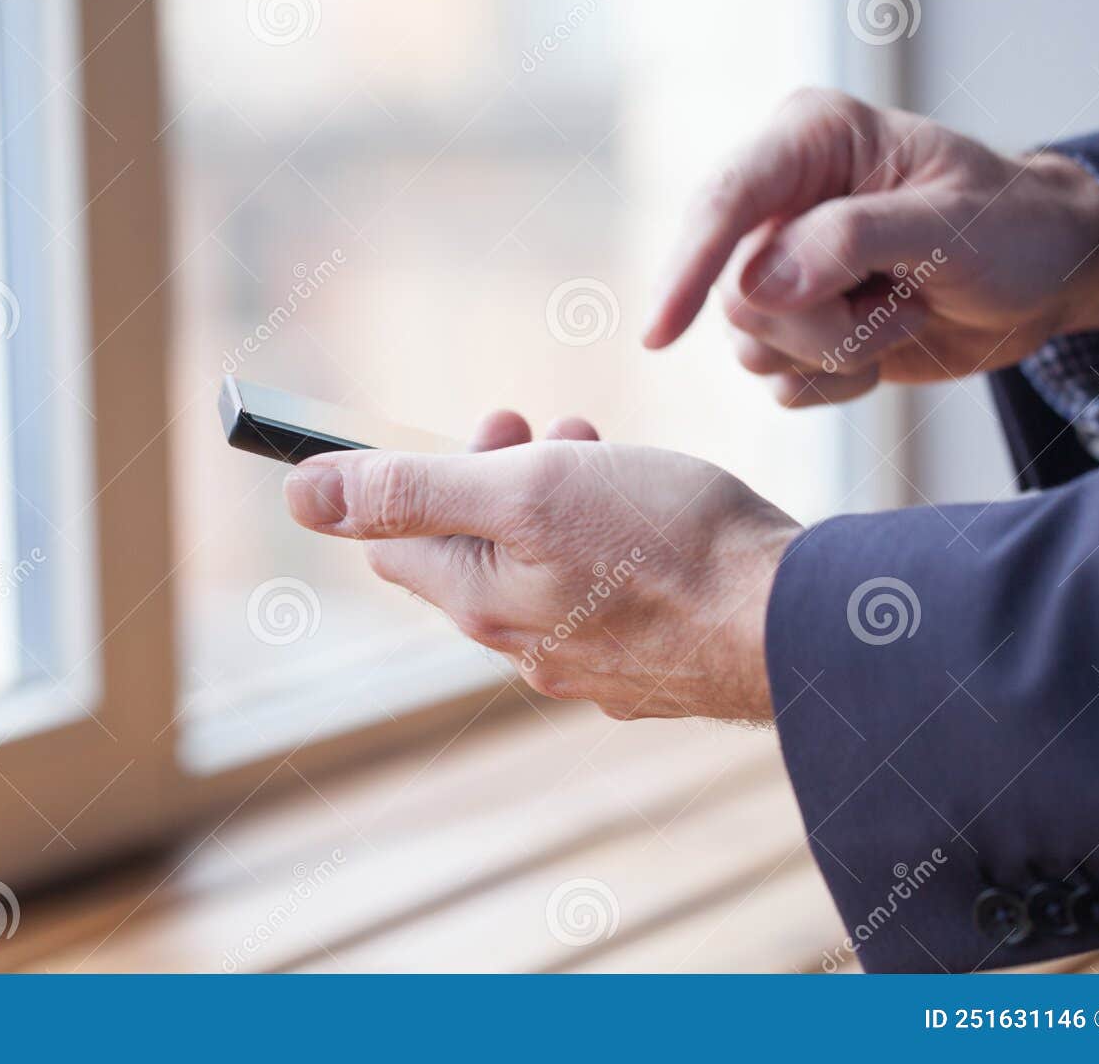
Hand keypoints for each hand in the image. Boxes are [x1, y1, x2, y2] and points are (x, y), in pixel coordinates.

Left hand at [282, 412, 799, 721]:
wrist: (796, 623)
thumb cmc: (668, 544)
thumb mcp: (525, 490)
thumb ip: (411, 491)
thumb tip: (302, 494)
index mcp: (482, 602)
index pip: (398, 543)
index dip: (417, 476)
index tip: (481, 431)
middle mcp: (525, 647)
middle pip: (472, 555)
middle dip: (494, 479)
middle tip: (543, 429)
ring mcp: (589, 665)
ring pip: (541, 573)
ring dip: (554, 504)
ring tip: (600, 453)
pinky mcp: (648, 670)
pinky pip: (601, 600)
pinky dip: (606, 549)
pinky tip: (650, 518)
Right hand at [643, 87, 1098, 406]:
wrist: (1049, 281)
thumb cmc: (1013, 228)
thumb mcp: (951, 223)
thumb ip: (853, 239)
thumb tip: (759, 284)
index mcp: (809, 141)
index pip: (723, 202)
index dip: (686, 266)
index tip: (660, 333)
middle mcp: (779, 202)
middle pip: (735, 292)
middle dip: (819, 323)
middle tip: (897, 304)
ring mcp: (780, 267)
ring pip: (751, 345)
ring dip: (837, 352)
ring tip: (903, 313)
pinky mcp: (795, 326)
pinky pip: (778, 382)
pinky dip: (838, 381)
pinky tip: (888, 343)